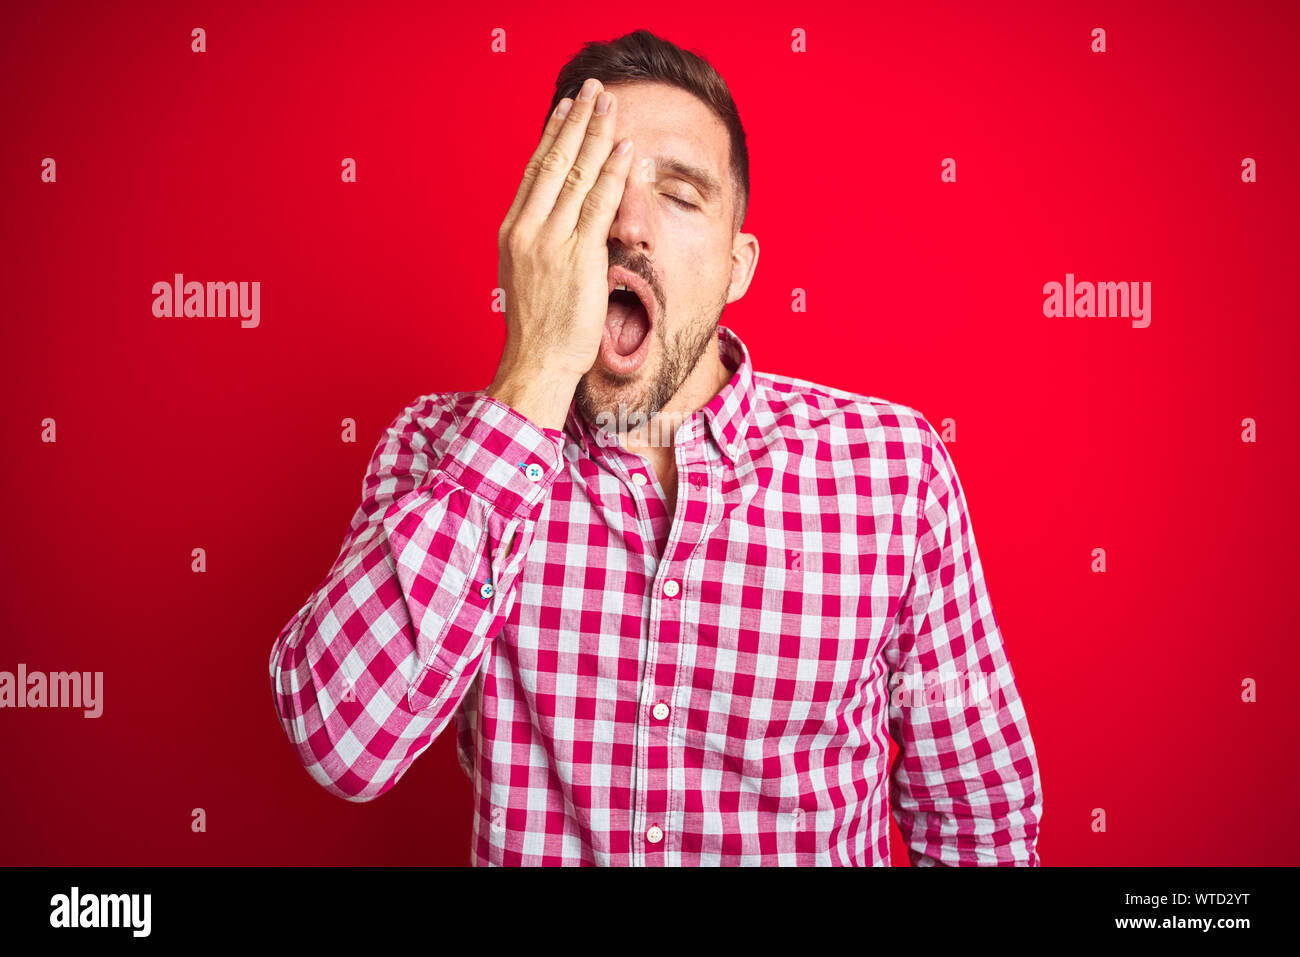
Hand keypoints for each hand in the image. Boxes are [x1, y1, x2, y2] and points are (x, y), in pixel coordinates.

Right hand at [488, 77, 634, 430]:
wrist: (537, 362)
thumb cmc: (538, 329)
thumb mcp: (528, 276)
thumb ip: (542, 244)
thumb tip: (558, 222)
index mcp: (513, 232)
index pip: (535, 171)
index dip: (553, 136)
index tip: (566, 109)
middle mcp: (528, 230)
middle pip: (555, 162)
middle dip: (575, 122)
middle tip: (592, 91)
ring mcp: (551, 242)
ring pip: (577, 176)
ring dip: (597, 136)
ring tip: (611, 106)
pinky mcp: (577, 258)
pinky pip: (599, 206)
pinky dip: (613, 174)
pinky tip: (624, 150)